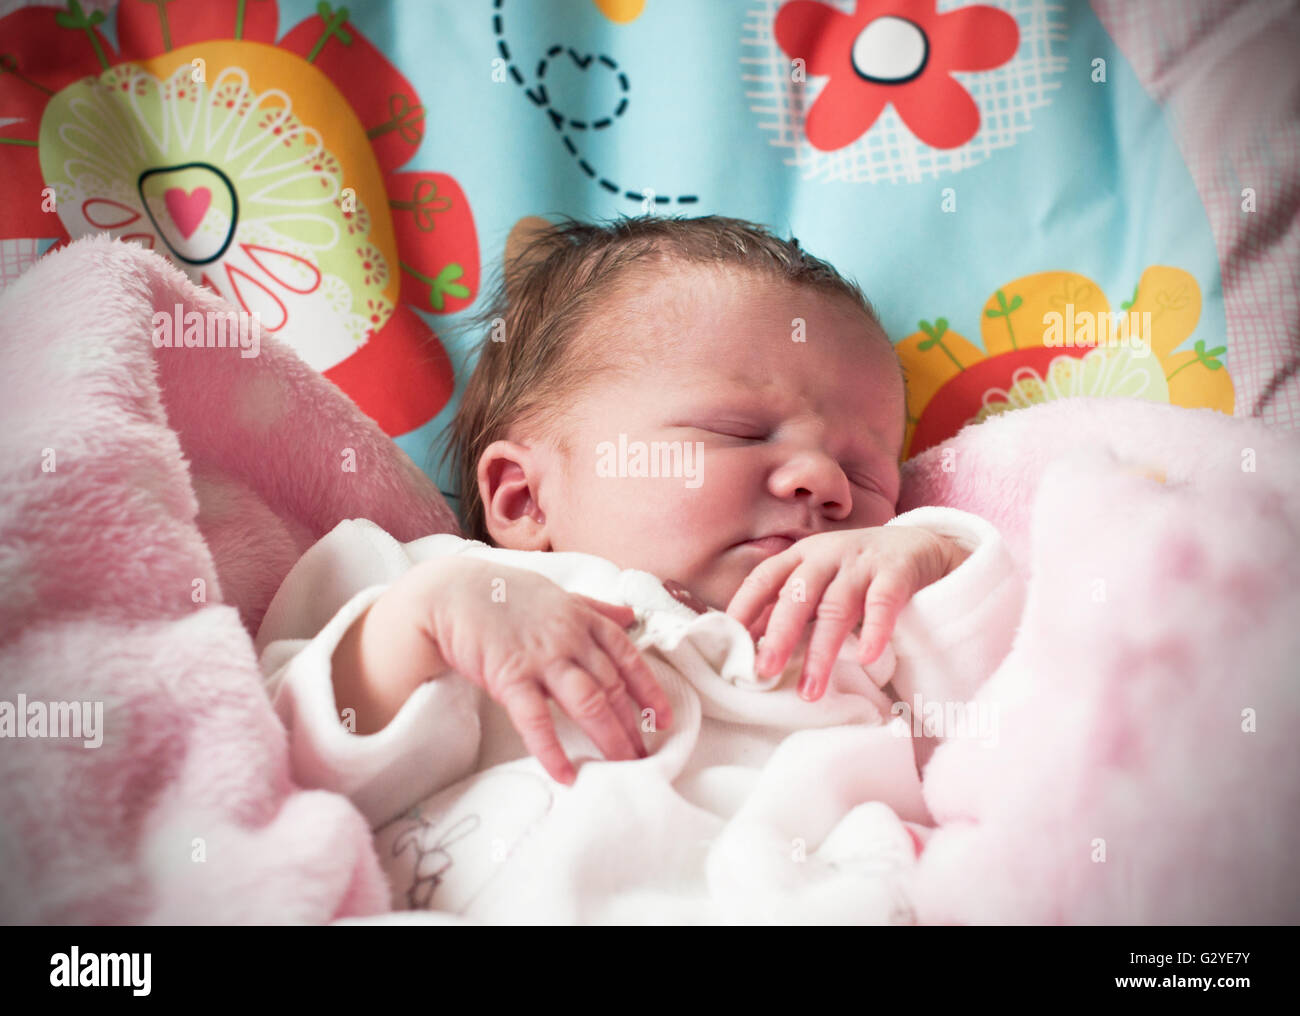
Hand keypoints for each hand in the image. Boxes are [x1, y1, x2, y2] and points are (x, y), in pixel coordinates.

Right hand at [413, 559, 673, 784]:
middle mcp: (570, 638)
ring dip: (608, 737)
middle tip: (647, 758)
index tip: (665, 719)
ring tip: (622, 768)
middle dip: (633, 725)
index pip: (628, 656)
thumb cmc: (505, 594)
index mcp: (583, 619)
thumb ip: (596, 607)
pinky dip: (551, 749)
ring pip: (587, 702)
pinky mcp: (510, 676)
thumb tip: (630, 615)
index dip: (650, 690)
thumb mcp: (558, 594)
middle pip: (612, 687)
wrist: (451, 591)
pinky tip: (565, 773)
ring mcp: (542, 657)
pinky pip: (536, 719)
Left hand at [725, 526, 968, 701]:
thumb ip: (790, 605)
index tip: (728, 640)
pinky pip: (884, 601)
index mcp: (802, 556)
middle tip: (764, 672)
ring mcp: (862, 562)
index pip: (764, 577)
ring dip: (821, 651)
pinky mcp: (897, 572)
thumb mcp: (820, 581)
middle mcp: (827, 554)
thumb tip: (749, 642)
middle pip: (797, 595)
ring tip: (811, 689)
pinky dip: (875, 629)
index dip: (744, 606)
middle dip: (779, 635)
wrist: (922, 544)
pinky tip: (867, 657)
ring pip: (836, 606)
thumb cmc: (859, 571)